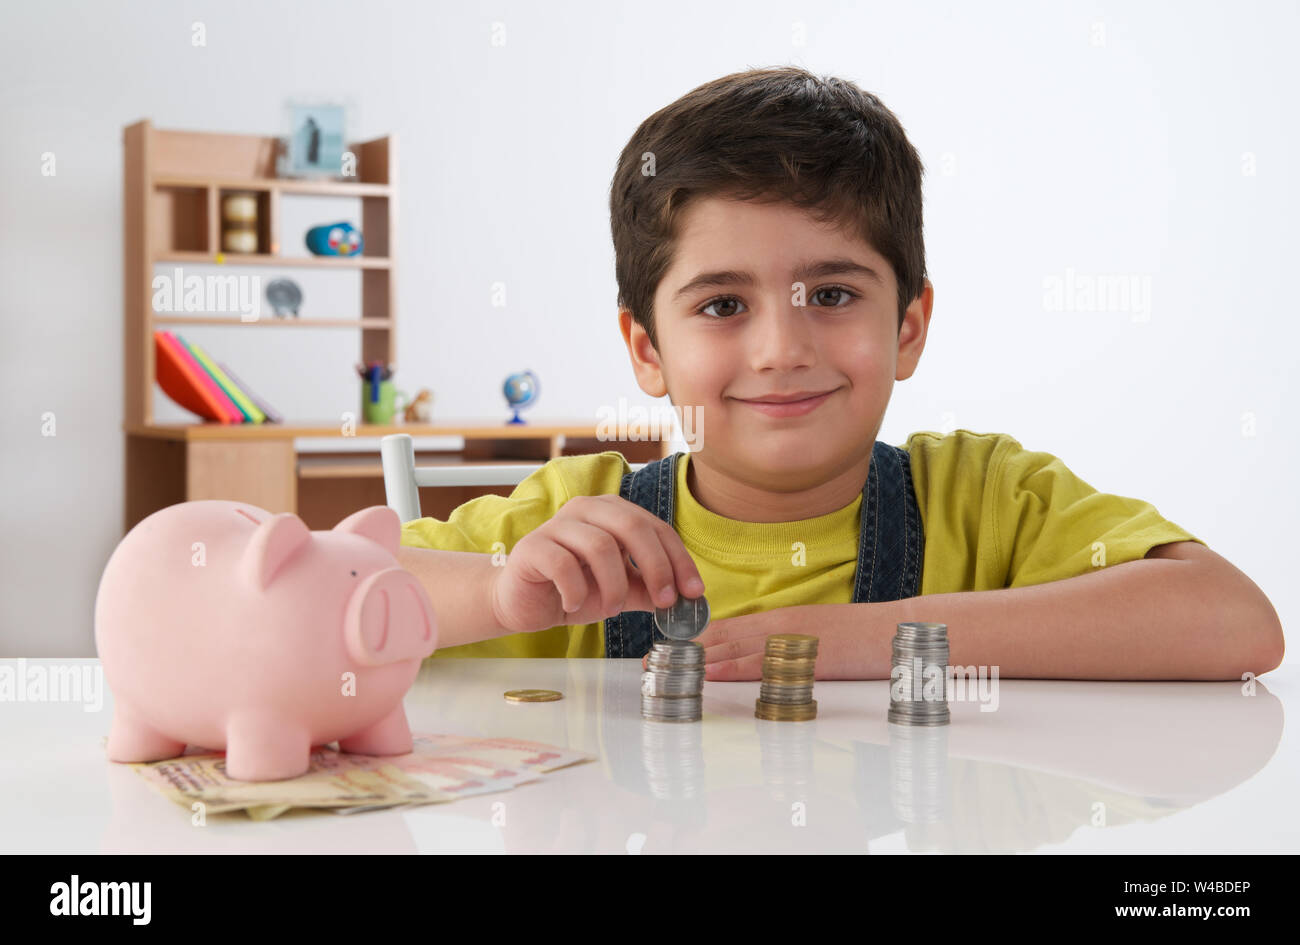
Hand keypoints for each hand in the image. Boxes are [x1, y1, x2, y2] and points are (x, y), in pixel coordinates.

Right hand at [490, 494, 704, 633]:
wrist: (523, 603)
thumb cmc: (573, 589)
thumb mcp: (621, 591)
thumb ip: (649, 589)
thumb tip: (688, 599)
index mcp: (611, 512)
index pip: (655, 527)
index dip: (678, 559)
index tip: (694, 591)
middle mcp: (585, 510)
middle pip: (632, 527)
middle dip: (656, 566)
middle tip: (664, 601)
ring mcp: (556, 525)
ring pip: (600, 546)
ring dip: (615, 585)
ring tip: (613, 608)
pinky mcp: (532, 547)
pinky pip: (564, 565)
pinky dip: (577, 590)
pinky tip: (575, 604)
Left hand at [640, 604, 882, 679]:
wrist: (896, 631)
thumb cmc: (861, 636)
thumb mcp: (816, 635)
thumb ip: (785, 645)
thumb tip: (759, 658)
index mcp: (781, 620)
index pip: (727, 627)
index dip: (693, 637)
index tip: (664, 645)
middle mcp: (778, 626)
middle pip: (721, 636)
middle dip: (683, 649)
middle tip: (649, 659)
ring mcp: (789, 641)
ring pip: (733, 648)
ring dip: (695, 660)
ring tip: (664, 667)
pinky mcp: (802, 659)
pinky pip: (761, 665)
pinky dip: (730, 668)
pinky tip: (708, 673)